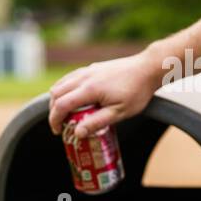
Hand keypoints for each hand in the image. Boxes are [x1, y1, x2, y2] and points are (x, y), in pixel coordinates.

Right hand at [47, 52, 161, 138]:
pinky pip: (69, 78)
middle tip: (61, 125)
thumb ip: (97, 122)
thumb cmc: (137, 91)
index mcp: (90, 89)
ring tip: (66, 114)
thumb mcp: (119, 112)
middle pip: (56, 93)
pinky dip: (64, 90)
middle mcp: (84, 77)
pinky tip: (73, 99)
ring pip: (61, 84)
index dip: (55, 120)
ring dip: (58, 99)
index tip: (58, 132)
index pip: (61, 105)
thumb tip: (77, 133)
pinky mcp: (91, 68)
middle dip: (54, 111)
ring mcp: (87, 70)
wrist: (147, 69)